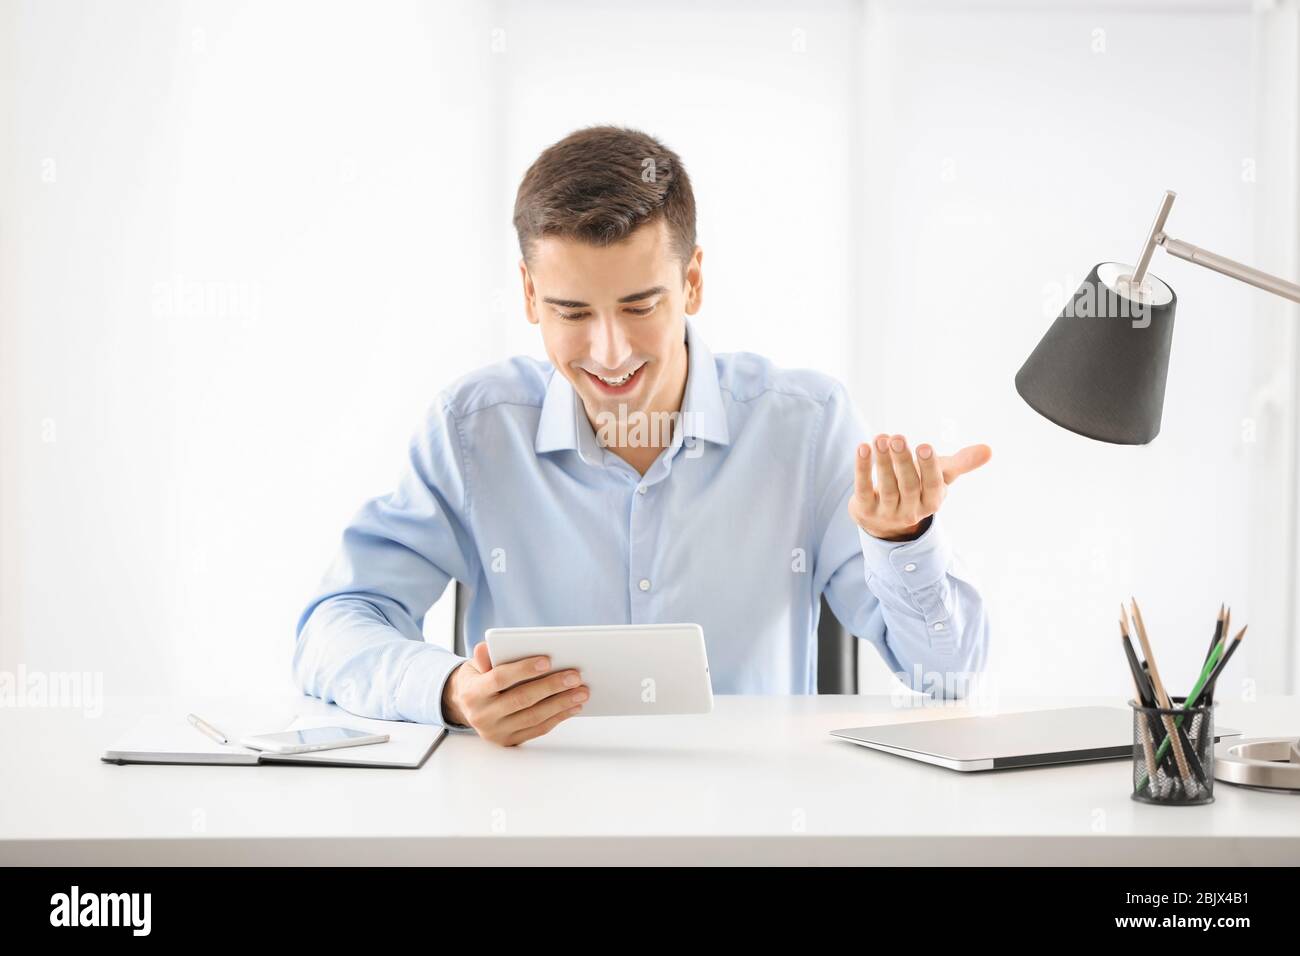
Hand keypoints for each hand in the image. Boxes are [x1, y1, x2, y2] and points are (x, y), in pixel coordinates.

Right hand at [442, 643, 587, 746]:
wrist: (466, 707)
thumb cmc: (478, 680)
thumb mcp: (474, 665)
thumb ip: (483, 656)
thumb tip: (487, 646)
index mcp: (473, 693)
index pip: (499, 679)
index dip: (523, 669)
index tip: (548, 660)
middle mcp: (483, 715)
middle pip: (521, 699)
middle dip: (551, 686)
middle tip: (575, 676)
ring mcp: (496, 732)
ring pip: (533, 717)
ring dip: (561, 704)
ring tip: (582, 691)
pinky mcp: (509, 741)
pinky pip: (538, 729)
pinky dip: (558, 717)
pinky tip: (573, 706)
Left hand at [849, 433, 990, 540]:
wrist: (885, 519)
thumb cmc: (917, 489)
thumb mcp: (940, 478)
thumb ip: (961, 463)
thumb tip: (989, 450)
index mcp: (931, 501)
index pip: (932, 485)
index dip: (928, 467)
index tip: (924, 446)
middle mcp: (911, 510)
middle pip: (908, 485)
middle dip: (902, 461)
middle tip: (897, 437)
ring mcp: (887, 513)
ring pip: (886, 487)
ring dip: (882, 462)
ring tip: (880, 439)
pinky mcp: (865, 510)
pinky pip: (863, 488)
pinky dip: (862, 468)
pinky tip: (863, 448)